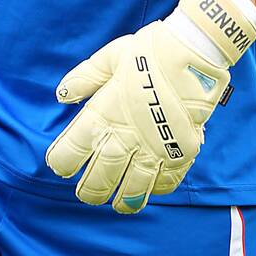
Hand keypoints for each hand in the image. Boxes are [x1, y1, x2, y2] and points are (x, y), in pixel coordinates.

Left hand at [45, 0, 255, 213]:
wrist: (194, 52)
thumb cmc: (150, 50)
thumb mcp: (109, 57)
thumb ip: (84, 78)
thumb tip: (61, 94)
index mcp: (104, 113)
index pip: (73, 148)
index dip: (62, 161)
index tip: (60, 166)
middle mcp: (127, 135)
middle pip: (101, 175)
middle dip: (90, 189)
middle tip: (86, 195)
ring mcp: (156, 146)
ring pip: (134, 186)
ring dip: (124, 199)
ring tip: (118, 204)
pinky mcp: (182, 150)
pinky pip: (168, 179)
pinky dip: (158, 188)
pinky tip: (152, 189)